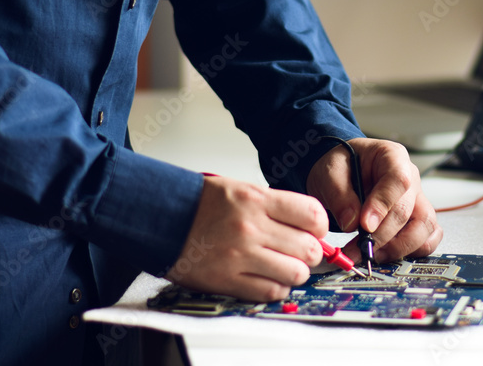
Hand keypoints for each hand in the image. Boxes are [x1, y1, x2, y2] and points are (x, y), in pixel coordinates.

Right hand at [169, 176, 326, 301]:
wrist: (161, 217)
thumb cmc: (203, 203)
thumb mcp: (243, 190)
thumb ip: (277, 207)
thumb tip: (312, 228)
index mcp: (256, 200)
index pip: (312, 215)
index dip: (320, 226)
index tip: (315, 230)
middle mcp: (250, 228)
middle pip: (309, 248)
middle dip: (311, 251)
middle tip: (299, 249)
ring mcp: (239, 256)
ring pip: (295, 273)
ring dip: (295, 272)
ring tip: (284, 265)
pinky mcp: (227, 280)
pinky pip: (270, 292)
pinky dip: (277, 288)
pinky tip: (269, 278)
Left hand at [306, 138, 442, 261]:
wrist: (343, 172)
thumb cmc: (342, 166)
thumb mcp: (331, 172)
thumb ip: (340, 194)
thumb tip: (351, 223)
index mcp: (392, 157)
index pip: (398, 180)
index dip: (383, 205)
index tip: (365, 225)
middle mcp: (411, 178)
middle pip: (408, 209)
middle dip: (382, 235)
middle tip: (359, 249)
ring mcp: (417, 200)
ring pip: (424, 227)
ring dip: (398, 247)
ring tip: (371, 254)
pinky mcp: (417, 219)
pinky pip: (428, 237)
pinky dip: (412, 251)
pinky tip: (389, 254)